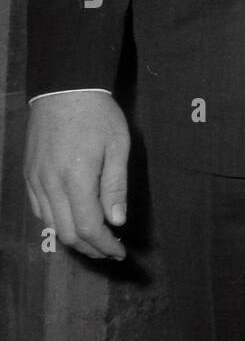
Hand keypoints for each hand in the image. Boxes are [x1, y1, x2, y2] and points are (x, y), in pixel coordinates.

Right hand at [25, 91, 129, 260]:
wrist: (64, 89)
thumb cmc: (98, 115)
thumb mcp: (117, 146)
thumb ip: (115, 186)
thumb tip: (116, 221)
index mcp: (76, 179)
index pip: (88, 227)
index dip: (104, 245)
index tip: (120, 251)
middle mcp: (50, 185)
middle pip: (67, 234)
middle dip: (90, 248)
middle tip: (110, 250)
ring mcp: (35, 182)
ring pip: (51, 226)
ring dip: (73, 239)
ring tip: (96, 240)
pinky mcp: (28, 177)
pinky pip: (40, 211)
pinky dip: (57, 223)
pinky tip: (73, 220)